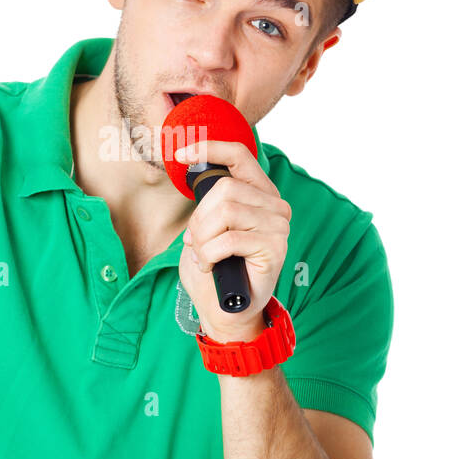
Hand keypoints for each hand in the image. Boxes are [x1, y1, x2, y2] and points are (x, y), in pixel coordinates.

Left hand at [176, 139, 291, 343]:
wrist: (227, 310)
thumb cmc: (216, 268)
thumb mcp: (205, 228)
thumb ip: (207, 203)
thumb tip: (196, 179)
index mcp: (258, 193)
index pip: (238, 155)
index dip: (209, 148)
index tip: (181, 154)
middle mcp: (274, 205)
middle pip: (224, 189)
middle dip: (199, 218)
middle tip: (196, 242)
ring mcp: (278, 226)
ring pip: (225, 211)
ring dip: (204, 238)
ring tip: (204, 256)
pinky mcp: (275, 248)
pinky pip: (229, 239)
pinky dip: (210, 254)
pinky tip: (211, 266)